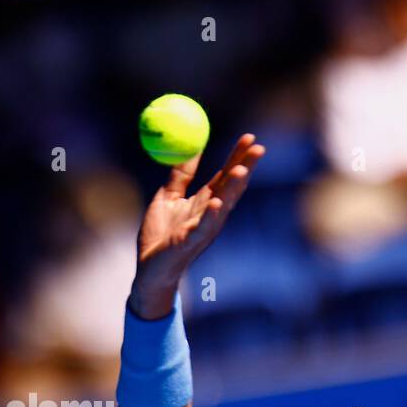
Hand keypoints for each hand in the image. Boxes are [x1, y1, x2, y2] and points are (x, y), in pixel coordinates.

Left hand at [130, 133, 265, 318]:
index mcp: (205, 202)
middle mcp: (210, 215)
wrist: (149, 269)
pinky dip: (209, 216)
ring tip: (242, 171)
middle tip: (258, 147)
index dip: (238, 156)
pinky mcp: (189, 243)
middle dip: (246, 167)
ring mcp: (203, 229)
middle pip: (232, 187)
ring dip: (233, 189)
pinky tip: (215, 204)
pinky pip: (202, 228)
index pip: (227, 175)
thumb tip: (189, 147)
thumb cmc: (159, 236)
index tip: (250, 136)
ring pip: (223, 206)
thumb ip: (179, 175)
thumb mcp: (167, 197)